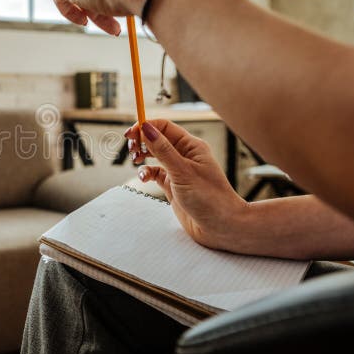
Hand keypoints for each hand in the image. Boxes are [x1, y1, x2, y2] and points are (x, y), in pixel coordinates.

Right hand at [124, 119, 248, 250]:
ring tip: (135, 160)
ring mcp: (177, 170)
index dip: (146, 127)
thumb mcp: (182, 172)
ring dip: (142, 156)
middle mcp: (184, 155)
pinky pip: (154, 172)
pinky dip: (146, 173)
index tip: (131, 133)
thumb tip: (146, 128)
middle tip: (131, 148)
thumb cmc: (210, 198)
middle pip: (157, 139)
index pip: (164, 127)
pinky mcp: (172, 185)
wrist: (221, 226)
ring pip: (153, 155)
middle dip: (142, 141)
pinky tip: (144, 178)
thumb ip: (162, 150)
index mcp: (191, 146)